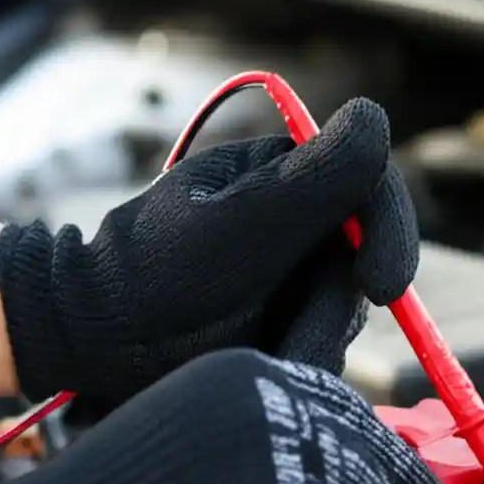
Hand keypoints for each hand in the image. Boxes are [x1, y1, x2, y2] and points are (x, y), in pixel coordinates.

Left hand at [0, 98, 416, 401]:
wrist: (93, 342)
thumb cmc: (153, 277)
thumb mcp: (237, 228)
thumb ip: (310, 179)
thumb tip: (374, 114)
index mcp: (284, 172)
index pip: (370, 186)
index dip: (390, 233)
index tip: (381, 286)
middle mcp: (296, 216)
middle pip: (364, 258)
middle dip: (334, 312)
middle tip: (301, 355)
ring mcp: (292, 269)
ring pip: (346, 309)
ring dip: (315, 344)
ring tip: (260, 365)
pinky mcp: (285, 316)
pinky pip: (324, 340)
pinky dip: (300, 361)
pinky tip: (260, 370)